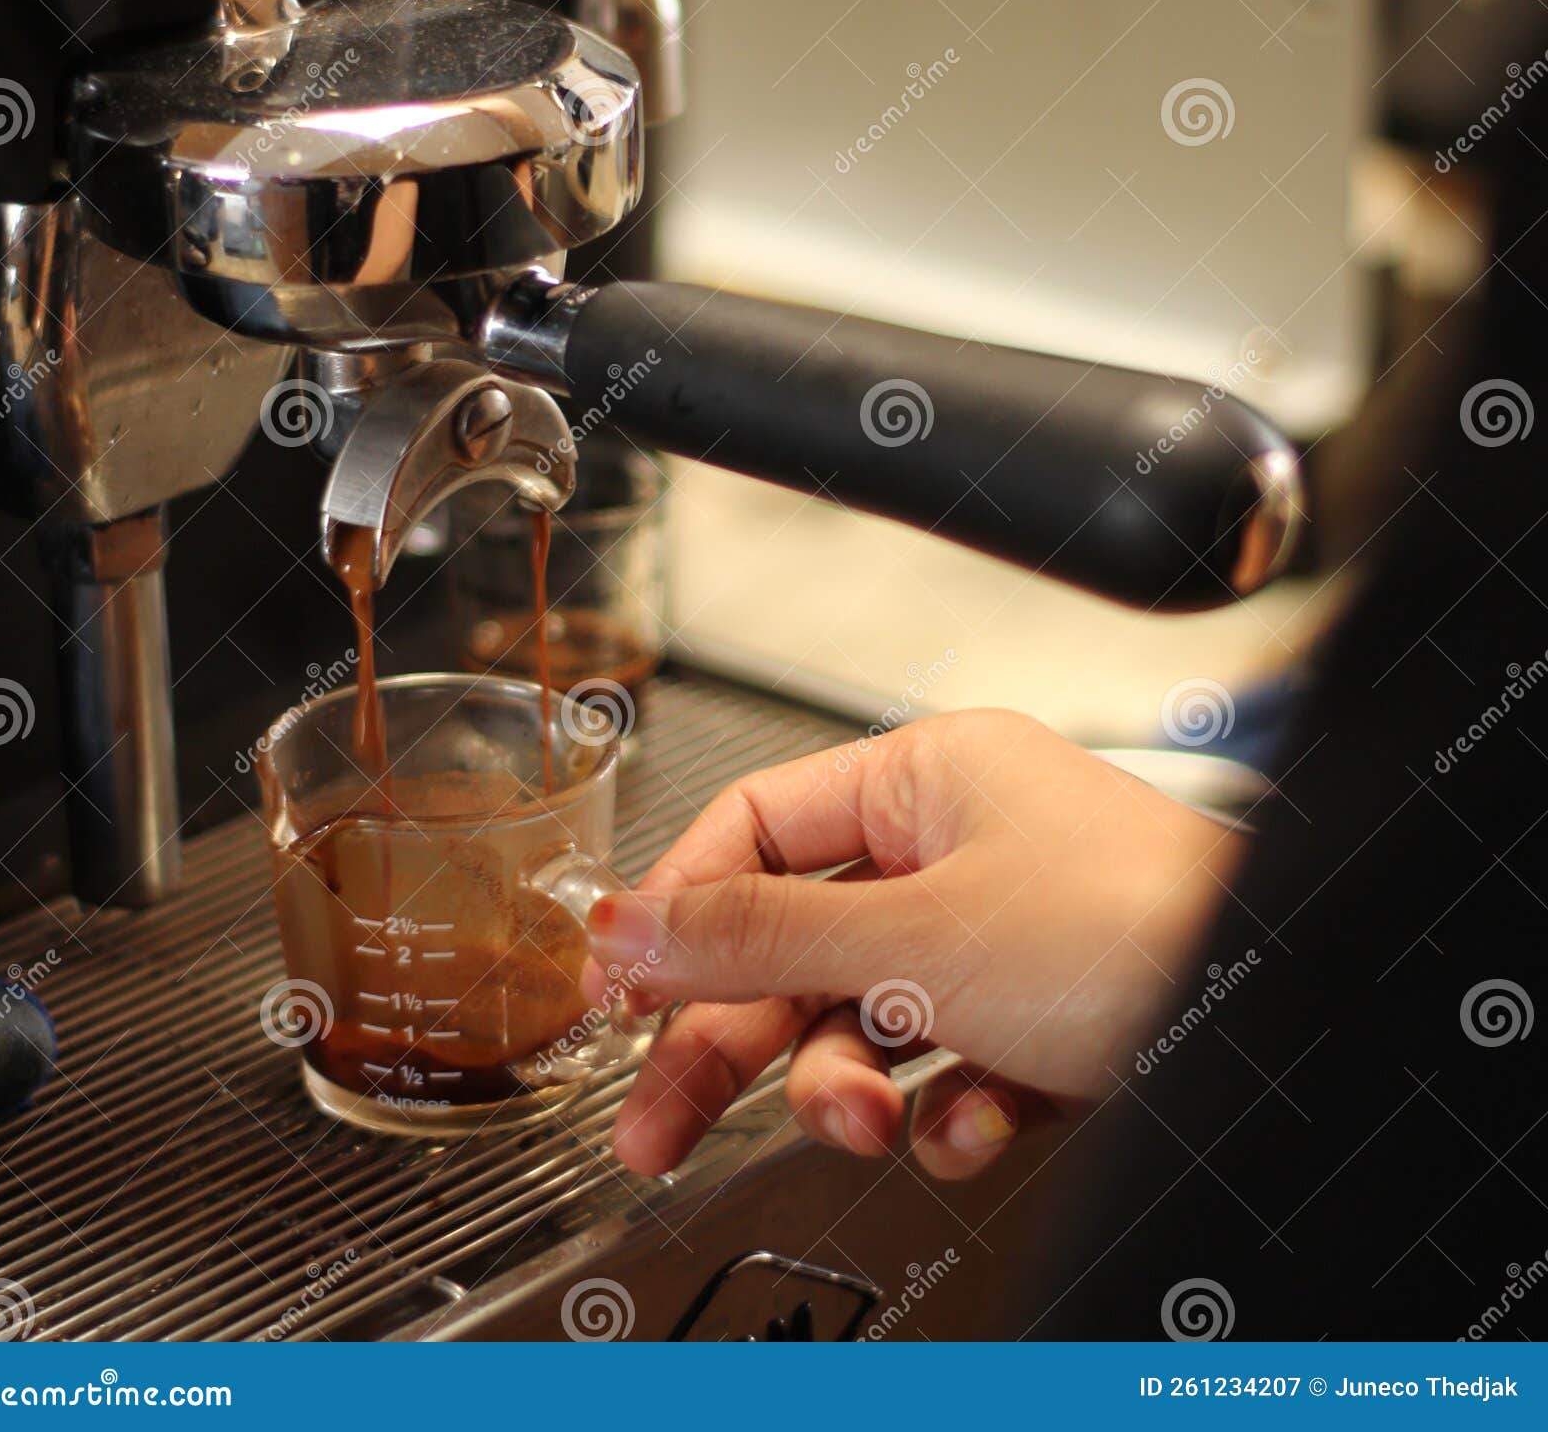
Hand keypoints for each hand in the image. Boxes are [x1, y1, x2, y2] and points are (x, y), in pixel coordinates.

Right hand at [582, 709, 1245, 1178]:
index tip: (619, 990)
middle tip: (655, 1126)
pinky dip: (951, 1110)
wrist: (1287, 1021)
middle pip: (796, 941)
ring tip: (872, 1128)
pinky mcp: (1045, 1017)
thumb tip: (626, 924)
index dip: (679, 909)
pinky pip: (951, 1067)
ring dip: (852, 1087)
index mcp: (927, 779)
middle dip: (732, 1042)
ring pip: (869, 1017)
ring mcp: (1005, 934)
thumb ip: (754, 936)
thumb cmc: (1135, 931)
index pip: (754, 826)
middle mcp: (961, 846)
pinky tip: (976, 1129)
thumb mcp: (912, 936)